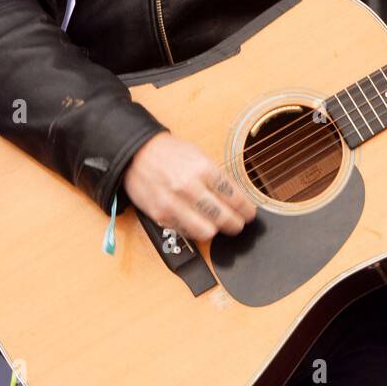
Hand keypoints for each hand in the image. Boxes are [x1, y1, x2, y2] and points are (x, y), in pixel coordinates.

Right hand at [122, 132, 258, 242]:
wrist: (136, 154)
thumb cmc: (171, 153)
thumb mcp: (200, 155)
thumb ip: (217, 178)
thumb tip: (237, 199)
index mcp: (203, 168)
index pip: (234, 197)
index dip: (247, 209)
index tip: (250, 213)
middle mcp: (189, 187)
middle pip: (224, 217)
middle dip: (236, 224)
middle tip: (239, 223)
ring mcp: (173, 203)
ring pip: (206, 231)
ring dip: (216, 231)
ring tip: (220, 227)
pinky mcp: (161, 215)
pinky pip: (186, 232)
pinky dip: (195, 230)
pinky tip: (199, 223)